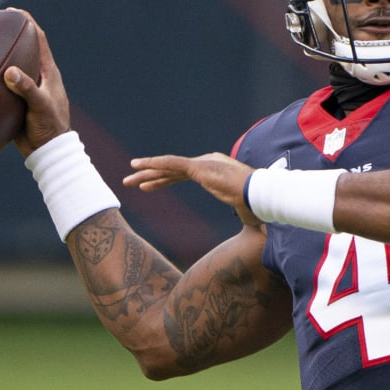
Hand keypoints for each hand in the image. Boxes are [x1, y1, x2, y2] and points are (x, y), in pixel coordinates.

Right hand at [2, 8, 70, 156]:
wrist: (47, 151)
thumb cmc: (50, 127)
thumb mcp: (40, 106)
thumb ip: (27, 89)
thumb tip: (9, 72)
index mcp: (48, 73)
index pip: (39, 40)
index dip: (28, 23)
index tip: (13, 12)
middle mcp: (38, 77)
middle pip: (24, 49)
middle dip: (10, 35)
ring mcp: (27, 89)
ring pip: (11, 67)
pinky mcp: (17, 102)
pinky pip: (2, 85)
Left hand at [125, 153, 259, 226]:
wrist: (261, 196)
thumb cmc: (257, 204)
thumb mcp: (247, 210)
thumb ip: (245, 213)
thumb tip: (258, 226)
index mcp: (215, 170)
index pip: (183, 174)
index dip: (164, 180)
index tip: (148, 186)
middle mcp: (207, 163)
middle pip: (172, 169)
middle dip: (151, 175)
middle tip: (132, 181)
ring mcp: (202, 164)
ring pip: (167, 166)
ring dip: (146, 172)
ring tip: (127, 178)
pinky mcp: (198, 167)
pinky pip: (171, 164)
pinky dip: (153, 164)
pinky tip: (138, 166)